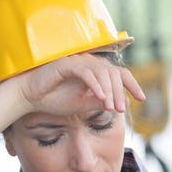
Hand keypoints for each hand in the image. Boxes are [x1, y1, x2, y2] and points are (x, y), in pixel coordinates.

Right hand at [13, 52, 144, 116]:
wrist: (30, 98)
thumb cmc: (53, 100)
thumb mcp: (81, 105)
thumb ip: (99, 102)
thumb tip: (120, 103)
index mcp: (94, 72)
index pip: (118, 74)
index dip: (132, 84)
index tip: (142, 99)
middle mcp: (88, 63)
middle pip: (113, 72)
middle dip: (120, 92)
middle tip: (122, 109)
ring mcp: (78, 61)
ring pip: (102, 72)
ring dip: (109, 91)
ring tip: (112, 107)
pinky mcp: (67, 64)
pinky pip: (86, 73)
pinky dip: (95, 85)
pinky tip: (100, 98)